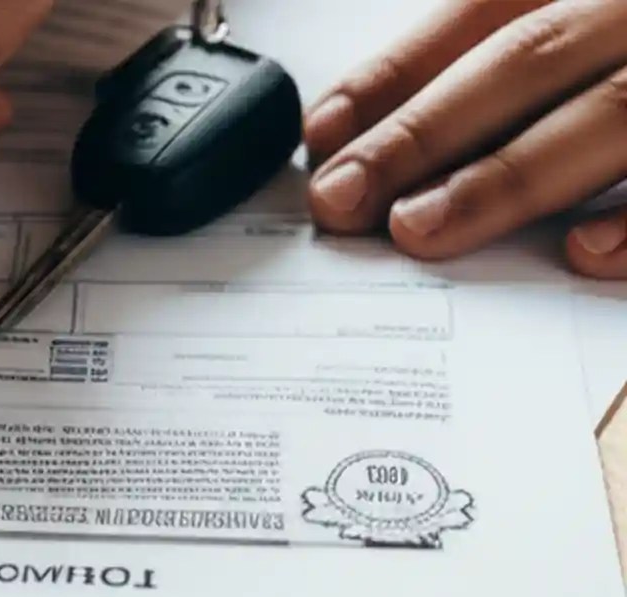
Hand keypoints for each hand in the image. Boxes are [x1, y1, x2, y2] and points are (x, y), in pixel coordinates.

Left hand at [303, 0, 626, 277]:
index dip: (393, 73)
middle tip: (341, 198)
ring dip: (505, 177)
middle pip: (528, 61)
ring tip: (418, 228)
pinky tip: (579, 253)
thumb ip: (500, 78)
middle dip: (422, 133)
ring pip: (612, 114)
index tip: (318, 135)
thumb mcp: (577, 40)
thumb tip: (368, 149)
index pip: (479, 13)